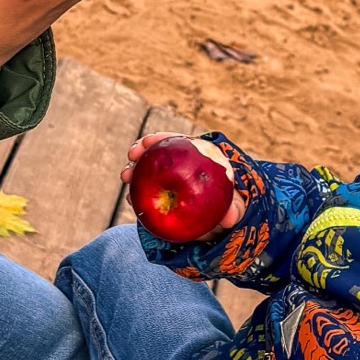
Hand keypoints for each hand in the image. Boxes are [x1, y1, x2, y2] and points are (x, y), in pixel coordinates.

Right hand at [118, 135, 245, 232]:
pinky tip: (130, 199)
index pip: (180, 142)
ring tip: (125, 176)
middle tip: (132, 154)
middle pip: (160, 152)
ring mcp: (169, 179)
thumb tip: (231, 218)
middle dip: (143, 150)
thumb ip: (235, 209)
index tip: (149, 140)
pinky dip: (137, 194)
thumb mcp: (235, 207)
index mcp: (199, 157)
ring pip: (149, 170)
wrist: (220, 221)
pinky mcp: (162, 194)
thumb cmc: (229, 206)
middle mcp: (181, 165)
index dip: (163, 138)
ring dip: (134, 170)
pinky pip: (147, 192)